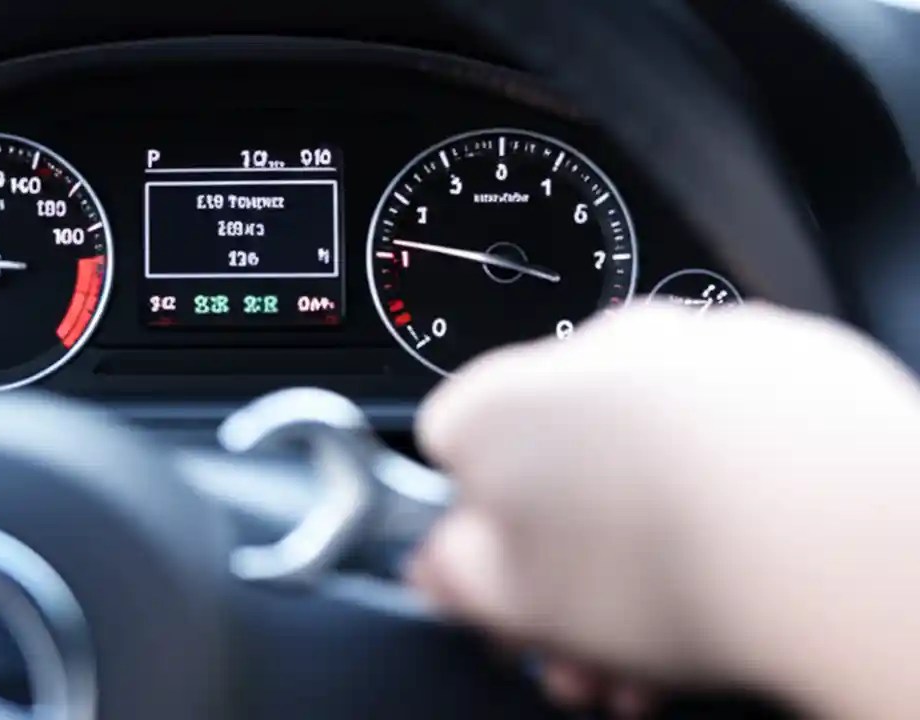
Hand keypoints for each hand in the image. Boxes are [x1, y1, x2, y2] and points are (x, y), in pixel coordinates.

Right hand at [409, 305, 919, 719]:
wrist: (845, 530)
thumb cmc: (670, 567)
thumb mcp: (522, 604)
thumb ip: (456, 577)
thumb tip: (439, 565)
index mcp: (496, 404)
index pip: (451, 450)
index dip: (481, 529)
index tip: (520, 583)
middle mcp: (582, 349)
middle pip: (554, 456)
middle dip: (570, 548)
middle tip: (601, 626)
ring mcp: (683, 340)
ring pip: (639, 442)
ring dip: (644, 522)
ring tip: (679, 618)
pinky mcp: (771, 349)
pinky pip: (719, 416)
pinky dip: (721, 473)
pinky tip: (743, 547)